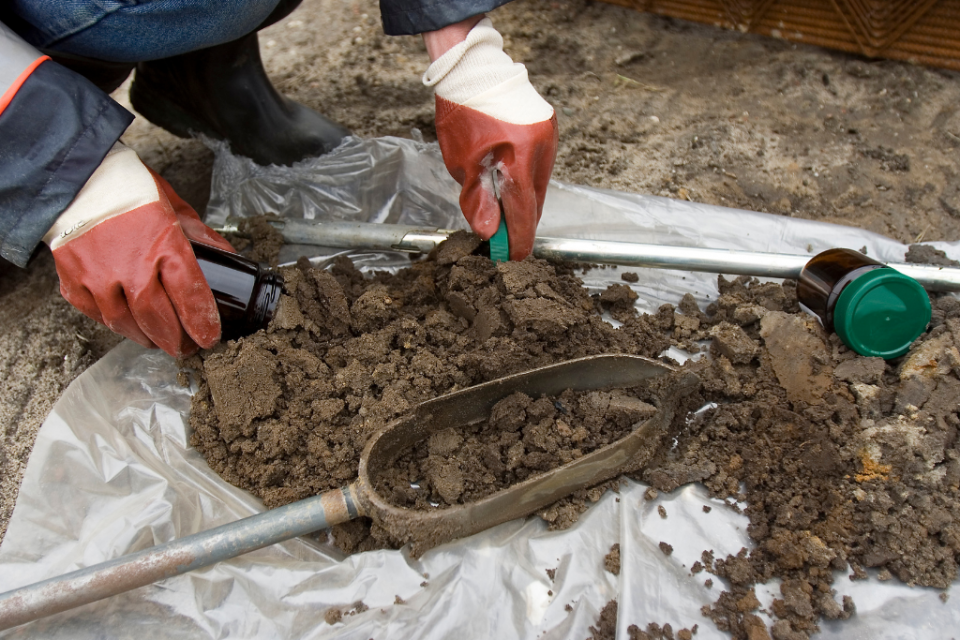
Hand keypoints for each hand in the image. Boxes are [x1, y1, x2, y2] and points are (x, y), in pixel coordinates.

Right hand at [43, 143, 235, 356]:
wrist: (77, 178)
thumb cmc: (130, 188)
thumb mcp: (175, 206)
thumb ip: (201, 236)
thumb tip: (229, 257)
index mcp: (164, 246)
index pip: (189, 296)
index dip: (202, 323)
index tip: (210, 338)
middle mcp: (131, 267)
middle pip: (159, 319)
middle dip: (177, 340)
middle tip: (188, 348)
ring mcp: (99, 277)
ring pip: (126, 324)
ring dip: (147, 337)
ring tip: (160, 340)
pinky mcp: (74, 282)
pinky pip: (97, 315)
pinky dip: (115, 323)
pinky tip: (129, 324)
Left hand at [423, 17, 557, 259]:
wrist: (472, 69)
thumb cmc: (462, 113)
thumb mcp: (462, 164)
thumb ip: (478, 201)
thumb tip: (491, 232)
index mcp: (520, 160)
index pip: (524, 213)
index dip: (519, 240)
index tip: (514, 257)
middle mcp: (542, 149)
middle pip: (536, 201)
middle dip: (521, 222)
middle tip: (505, 240)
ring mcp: (549, 137)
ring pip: (539, 184)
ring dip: (524, 200)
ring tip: (504, 211)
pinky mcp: (549, 128)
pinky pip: (540, 165)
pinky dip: (527, 179)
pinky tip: (511, 182)